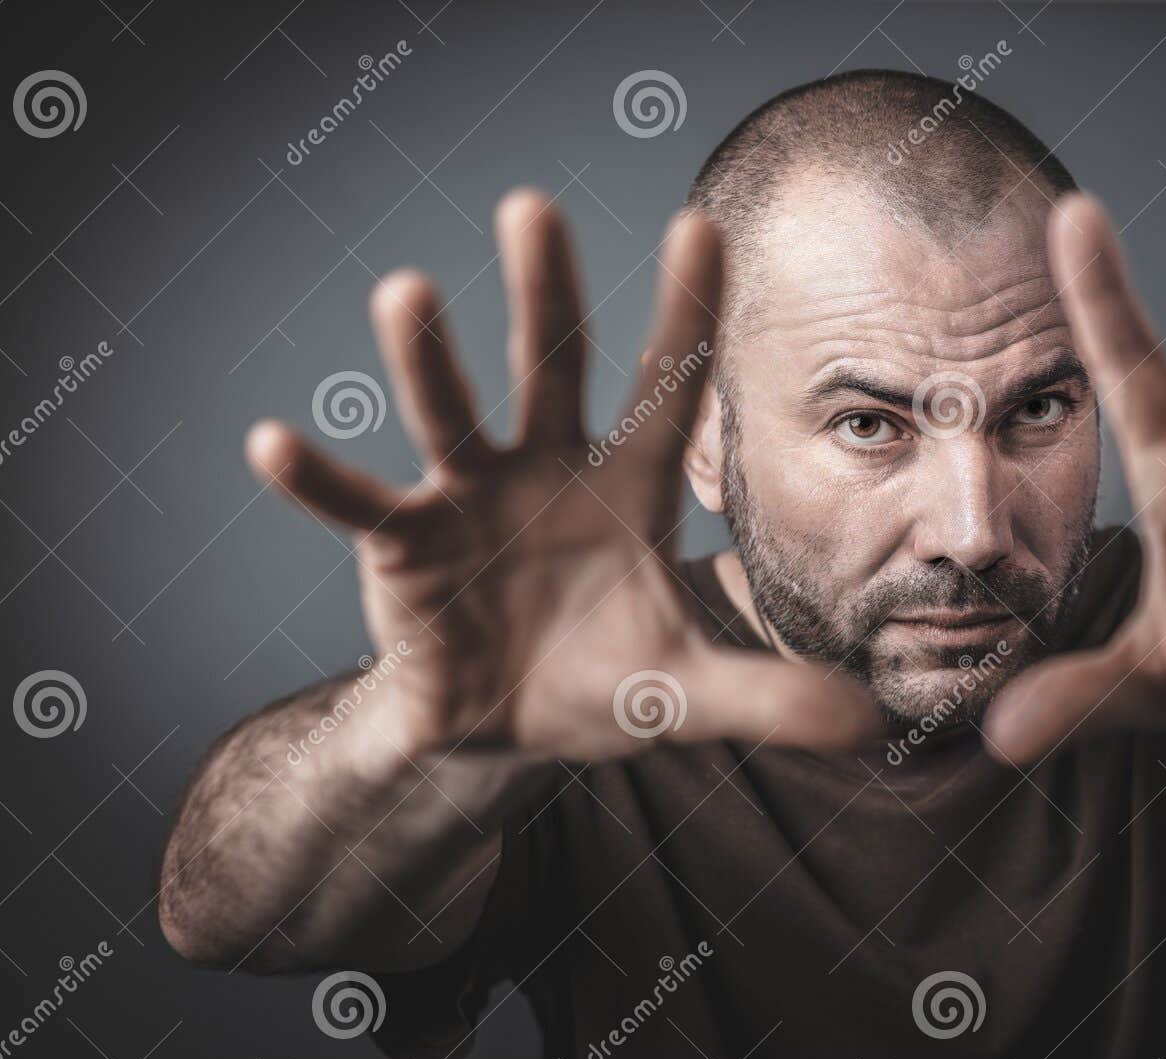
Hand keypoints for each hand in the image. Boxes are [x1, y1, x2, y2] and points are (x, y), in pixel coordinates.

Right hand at [246, 192, 880, 763]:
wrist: (506, 729)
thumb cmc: (605, 685)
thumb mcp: (689, 693)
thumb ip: (773, 697)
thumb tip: (875, 722)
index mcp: (628, 488)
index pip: (667, 391)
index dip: (686, 315)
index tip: (703, 222)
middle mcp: (546, 470)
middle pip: (547, 367)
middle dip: (542, 292)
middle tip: (533, 206)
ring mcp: (469, 499)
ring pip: (450, 417)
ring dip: (428, 362)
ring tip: (407, 291)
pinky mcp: (404, 547)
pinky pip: (358, 505)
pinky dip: (317, 482)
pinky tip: (273, 444)